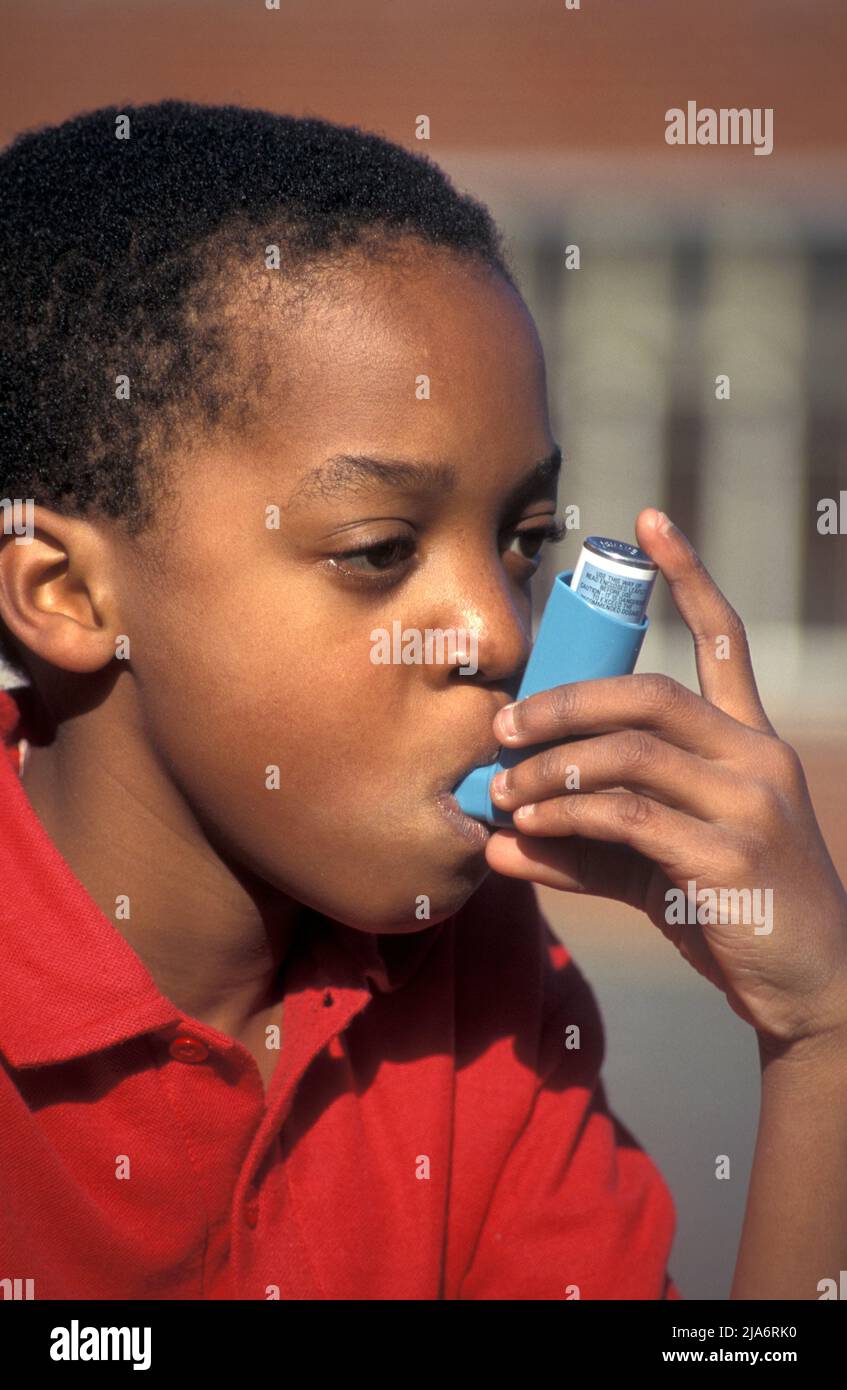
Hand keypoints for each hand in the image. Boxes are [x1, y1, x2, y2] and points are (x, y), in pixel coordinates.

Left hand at [484, 508, 846, 1061]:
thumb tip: (495, 836)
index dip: (687, 575)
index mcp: (750, 743)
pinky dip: (567, 815)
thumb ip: (584, 843)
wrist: (809, 987)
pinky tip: (528, 823)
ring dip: (553, 765)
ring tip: (502, 787)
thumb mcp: (658, 866)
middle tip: (503, 725)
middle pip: (649, 692)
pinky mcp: (730, 858)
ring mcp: (749, 806)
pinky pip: (629, 816)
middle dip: (565, 700)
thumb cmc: (729, 912)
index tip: (646, 520)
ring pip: (632, 751)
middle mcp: (757, 759)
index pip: (725, 639)